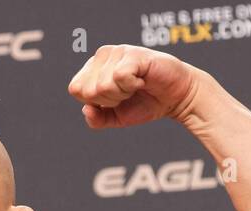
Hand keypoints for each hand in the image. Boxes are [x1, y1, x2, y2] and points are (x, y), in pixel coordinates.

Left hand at [67, 45, 201, 128]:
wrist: (174, 99)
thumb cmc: (144, 104)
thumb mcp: (115, 118)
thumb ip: (96, 119)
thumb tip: (86, 109)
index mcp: (93, 68)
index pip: (76, 88)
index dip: (95, 102)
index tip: (115, 99)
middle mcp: (102, 55)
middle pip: (87, 89)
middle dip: (109, 100)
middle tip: (127, 93)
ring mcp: (118, 51)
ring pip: (103, 85)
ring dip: (122, 94)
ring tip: (136, 86)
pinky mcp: (134, 53)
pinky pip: (119, 76)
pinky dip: (131, 86)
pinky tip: (142, 80)